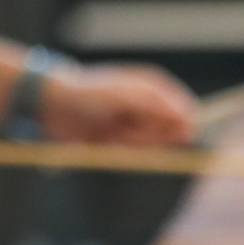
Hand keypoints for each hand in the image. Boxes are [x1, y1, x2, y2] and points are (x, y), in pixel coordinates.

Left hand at [40, 62, 197, 145]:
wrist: (53, 106)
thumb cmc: (87, 94)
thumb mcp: (123, 96)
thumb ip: (157, 105)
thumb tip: (190, 118)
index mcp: (155, 88)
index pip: (186, 115)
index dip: (176, 128)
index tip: (155, 132)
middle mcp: (151, 106)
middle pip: (171, 135)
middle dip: (147, 137)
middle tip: (122, 126)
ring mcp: (138, 123)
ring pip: (152, 147)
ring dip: (131, 144)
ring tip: (110, 131)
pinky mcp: (126, 140)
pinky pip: (136, 155)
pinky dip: (121, 151)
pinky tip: (105, 139)